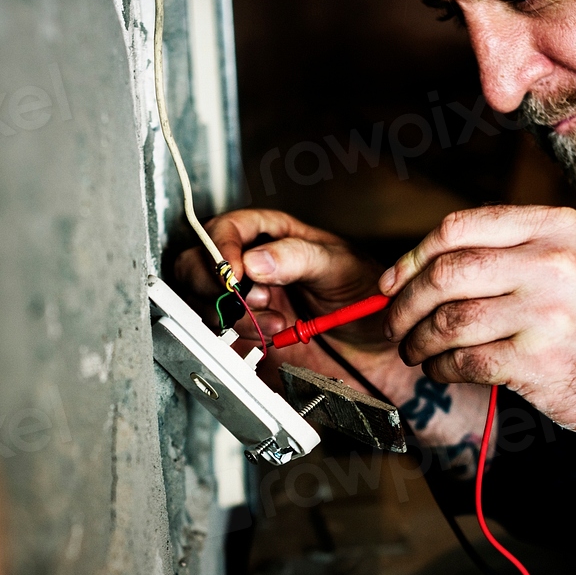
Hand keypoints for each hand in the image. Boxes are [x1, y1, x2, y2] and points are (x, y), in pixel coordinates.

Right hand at [173, 209, 392, 383]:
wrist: (376, 345)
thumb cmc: (364, 295)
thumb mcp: (339, 266)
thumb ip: (298, 257)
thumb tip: (255, 260)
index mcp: (272, 236)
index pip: (226, 229)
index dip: (221, 249)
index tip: (233, 273)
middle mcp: (252, 267)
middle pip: (199, 264)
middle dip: (214, 285)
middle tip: (243, 301)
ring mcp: (246, 303)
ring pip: (204, 303)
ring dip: (232, 317)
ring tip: (276, 323)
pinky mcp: (247, 335)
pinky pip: (220, 338)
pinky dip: (237, 341)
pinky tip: (269, 340)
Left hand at [381, 205, 575, 455]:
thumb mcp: (571, 261)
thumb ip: (508, 252)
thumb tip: (419, 266)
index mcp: (555, 228)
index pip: (460, 228)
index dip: (413, 257)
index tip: (391, 283)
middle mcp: (552, 263)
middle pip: (446, 274)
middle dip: (405, 304)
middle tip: (392, 324)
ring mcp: (547, 313)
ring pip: (449, 321)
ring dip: (419, 341)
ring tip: (415, 351)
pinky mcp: (539, 362)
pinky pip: (465, 361)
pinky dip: (442, 368)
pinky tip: (441, 370)